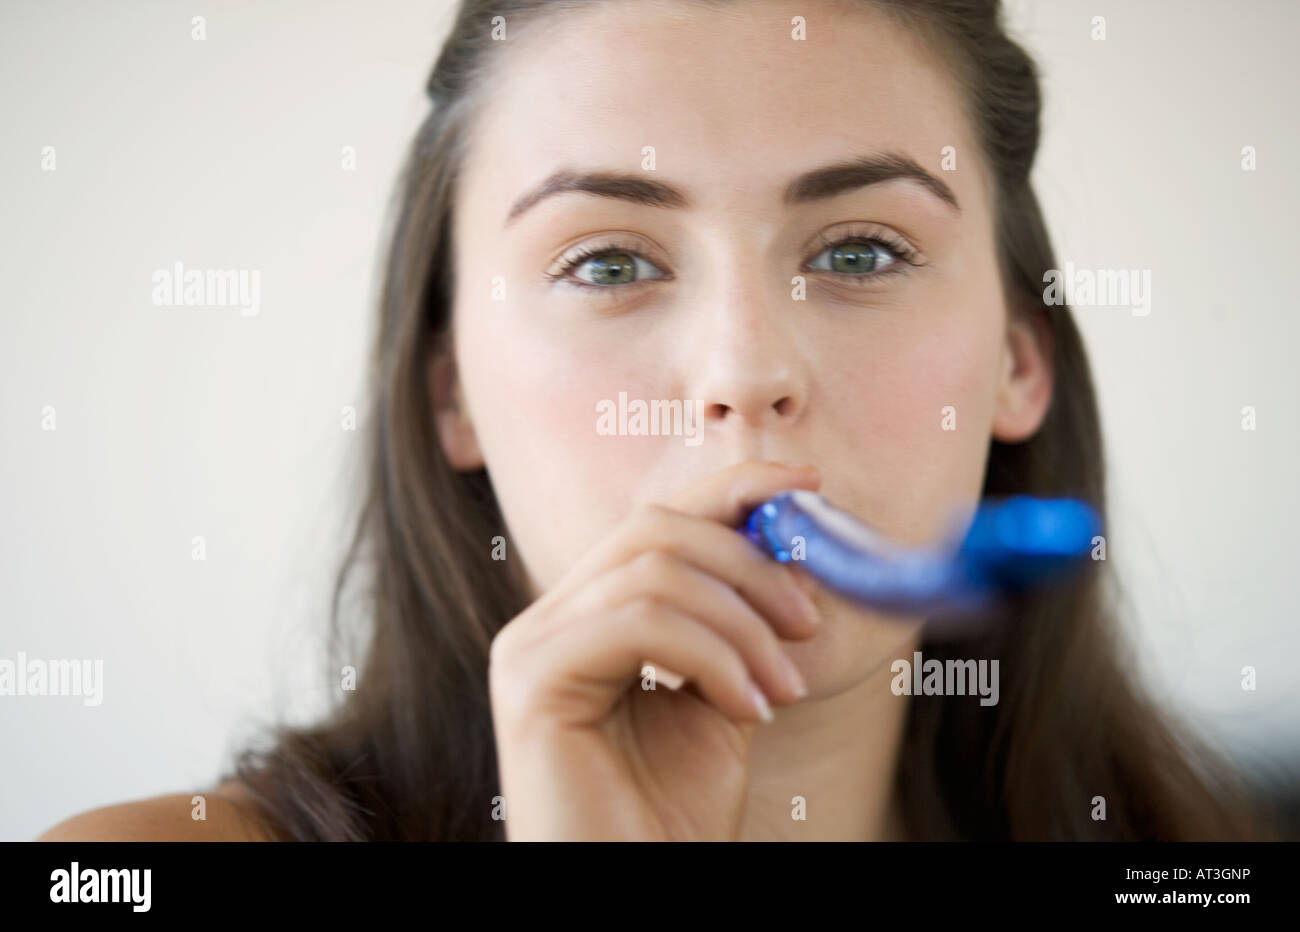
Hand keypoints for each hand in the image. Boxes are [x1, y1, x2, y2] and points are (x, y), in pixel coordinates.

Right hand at [488, 461, 822, 840]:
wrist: (636, 891)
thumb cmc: (672, 813)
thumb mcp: (724, 695)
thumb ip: (740, 623)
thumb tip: (790, 544)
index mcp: (588, 615)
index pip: (656, 522)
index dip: (731, 489)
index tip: (807, 486)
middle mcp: (548, 620)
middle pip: (653, 529)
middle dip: (748, 563)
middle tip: (808, 622)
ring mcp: (530, 645)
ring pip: (652, 573)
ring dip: (743, 623)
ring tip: (785, 688)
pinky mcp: (531, 681)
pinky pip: (638, 623)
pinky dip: (711, 656)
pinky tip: (746, 710)